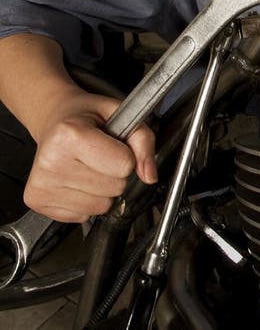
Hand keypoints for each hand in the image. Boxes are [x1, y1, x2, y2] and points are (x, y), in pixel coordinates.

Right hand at [24, 91, 156, 222]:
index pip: (124, 165)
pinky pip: (83, 216)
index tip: (112, 144)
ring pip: (100, 206)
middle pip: (114, 188)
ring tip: (87, 166)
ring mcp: (42, 184)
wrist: (53, 120)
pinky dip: (85, 201)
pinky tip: (75, 180)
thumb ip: (143, 140)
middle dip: (114, 173)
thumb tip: (150, 175)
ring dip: (101, 189)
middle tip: (99, 155)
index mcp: (70, 134)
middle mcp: (52, 161)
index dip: (126, 155)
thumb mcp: (119, 114)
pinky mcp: (38, 201)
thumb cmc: (86, 117)